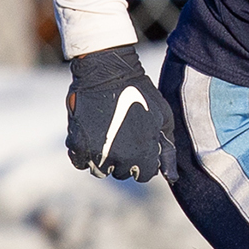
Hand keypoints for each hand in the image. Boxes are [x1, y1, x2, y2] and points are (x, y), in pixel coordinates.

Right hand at [66, 45, 176, 182]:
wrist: (108, 72)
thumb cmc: (141, 92)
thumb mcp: (163, 118)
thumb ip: (167, 150)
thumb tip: (171, 177)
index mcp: (142, 154)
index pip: (144, 175)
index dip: (145, 161)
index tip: (141, 145)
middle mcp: (119, 158)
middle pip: (122, 173)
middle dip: (125, 159)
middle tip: (124, 135)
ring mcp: (96, 153)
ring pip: (100, 170)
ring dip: (104, 158)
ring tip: (109, 135)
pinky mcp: (76, 144)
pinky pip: (80, 162)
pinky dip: (85, 153)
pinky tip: (94, 136)